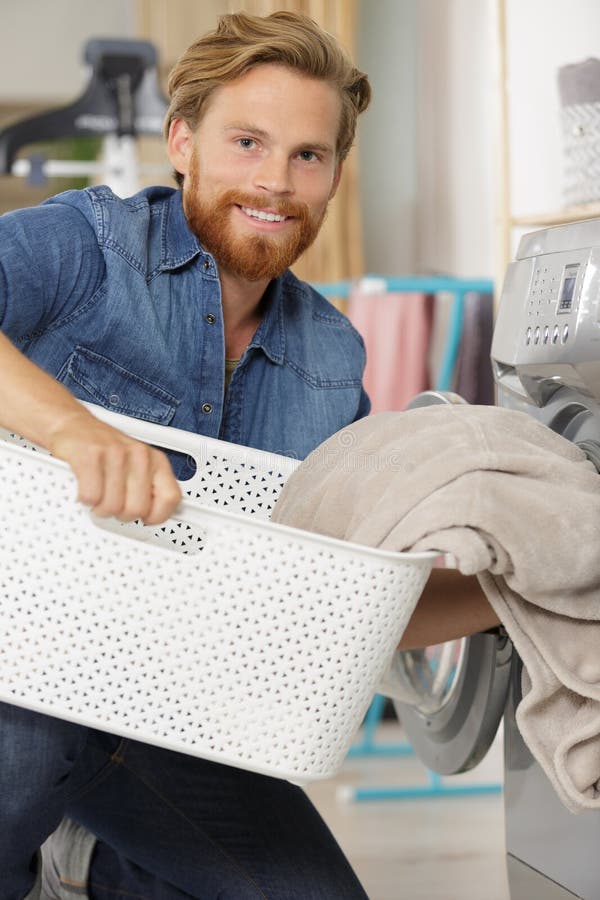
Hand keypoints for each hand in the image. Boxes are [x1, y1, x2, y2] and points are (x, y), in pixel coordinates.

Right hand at [47, 410, 181, 525]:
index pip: (171, 497)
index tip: (145, 519)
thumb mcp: (135, 465)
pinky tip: (85, 488)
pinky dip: (85, 499)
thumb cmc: (105, 449)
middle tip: (112, 503)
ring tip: (97, 495)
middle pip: (137, 509)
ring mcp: (115, 454)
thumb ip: (148, 489)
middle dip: (121, 514)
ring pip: (112, 507)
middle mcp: (139, 455)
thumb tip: (155, 517)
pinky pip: (91, 496)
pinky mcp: (90, 455)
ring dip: (100, 508)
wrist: (73, 424)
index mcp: (156, 460)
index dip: (158, 515)